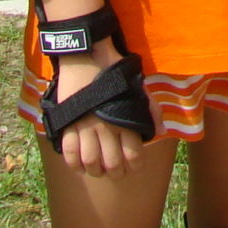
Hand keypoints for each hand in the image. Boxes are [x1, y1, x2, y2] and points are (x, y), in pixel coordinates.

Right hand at [52, 46, 146, 177]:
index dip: (135, 166)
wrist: (85, 55)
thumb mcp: (137, 86)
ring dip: (96, 171)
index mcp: (125, 118)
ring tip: (99, 170)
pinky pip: (69, 152)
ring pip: (90, 162)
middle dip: (117, 173)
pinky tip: (80, 166)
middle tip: (117, 172)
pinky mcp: (67, 123)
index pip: (133, 155)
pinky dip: (74, 164)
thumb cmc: (113, 71)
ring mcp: (84, 126)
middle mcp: (105, 126)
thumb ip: (150, 109)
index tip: (134, 167)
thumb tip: (160, 131)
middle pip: (112, 163)